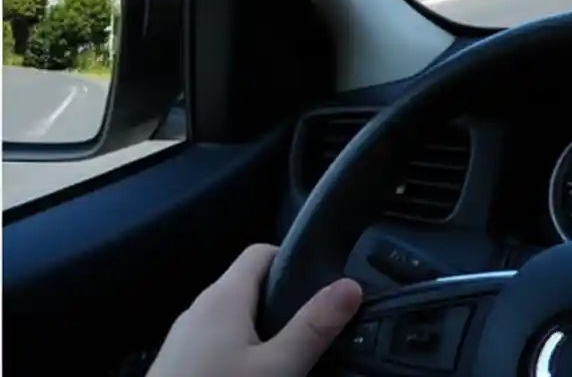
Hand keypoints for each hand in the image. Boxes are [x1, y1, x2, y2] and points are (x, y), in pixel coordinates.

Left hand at [148, 244, 362, 376]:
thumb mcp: (277, 368)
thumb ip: (313, 327)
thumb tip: (350, 285)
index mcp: (223, 296)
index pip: (261, 252)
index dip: (295, 261)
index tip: (324, 288)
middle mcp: (199, 308)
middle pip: (249, 287)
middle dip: (285, 303)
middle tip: (317, 330)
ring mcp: (184, 338)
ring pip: (233, 319)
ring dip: (263, 331)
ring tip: (291, 358)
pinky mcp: (176, 364)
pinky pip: (217, 343)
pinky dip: (240, 351)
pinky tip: (254, 376)